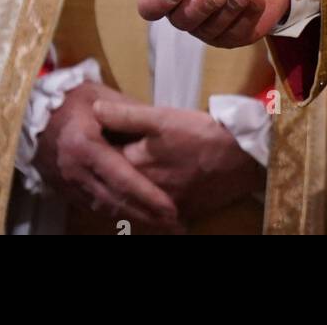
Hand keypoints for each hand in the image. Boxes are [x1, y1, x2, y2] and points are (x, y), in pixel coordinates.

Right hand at [33, 82, 178, 230]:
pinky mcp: (61, 188)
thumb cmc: (70, 99)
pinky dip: (112, 211)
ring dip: (130, 216)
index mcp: (86, 147)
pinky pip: (90, 204)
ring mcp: (66, 182)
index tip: (170, 207)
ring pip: (103, 207)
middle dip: (145, 214)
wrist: (28, 110)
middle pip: (114, 200)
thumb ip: (130, 112)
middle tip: (172, 223)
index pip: (122, 178)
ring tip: (158, 222)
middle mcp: (76, 171)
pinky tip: (130, 214)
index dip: (148, 196)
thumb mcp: (102, 96)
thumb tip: (161, 122)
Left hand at [93, 99, 264, 221]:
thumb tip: (94, 109)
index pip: (102, 161)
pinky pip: (151, 216)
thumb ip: (126, 115)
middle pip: (113, 188)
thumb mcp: (162, 117)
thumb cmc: (200, 133)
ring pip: (130, 206)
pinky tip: (141, 201)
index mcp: (135, 165)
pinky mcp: (178, 213)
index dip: (94, 153)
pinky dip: (142, 209)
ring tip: (110, 188)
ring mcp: (160, 207)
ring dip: (118, 198)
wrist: (240, 158)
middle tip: (92, 171)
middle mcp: (142, 192)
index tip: (85, 145)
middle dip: (102, 179)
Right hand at [137, 0, 289, 47]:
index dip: (158, 1)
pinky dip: (247, 15)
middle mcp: (186, 11)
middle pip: (181, 20)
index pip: (150, 5)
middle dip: (199, 6)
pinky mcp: (232, 36)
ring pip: (209, 29)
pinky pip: (235, 33)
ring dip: (228, 10)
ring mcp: (209, 28)